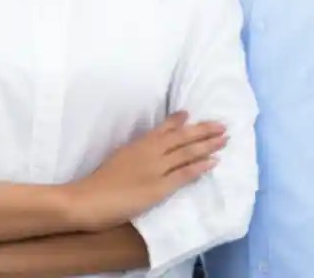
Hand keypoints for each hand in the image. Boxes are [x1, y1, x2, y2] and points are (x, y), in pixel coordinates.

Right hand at [68, 112, 225, 230]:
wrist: (88, 199)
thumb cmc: (99, 182)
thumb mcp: (118, 158)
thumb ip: (135, 151)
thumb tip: (145, 145)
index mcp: (138, 144)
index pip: (163, 129)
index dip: (179, 121)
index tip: (190, 114)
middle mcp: (150, 152)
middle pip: (182, 138)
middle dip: (203, 130)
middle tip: (222, 125)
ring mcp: (156, 169)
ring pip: (187, 153)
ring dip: (208, 145)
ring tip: (224, 140)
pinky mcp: (159, 188)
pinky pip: (184, 174)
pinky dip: (200, 166)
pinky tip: (213, 162)